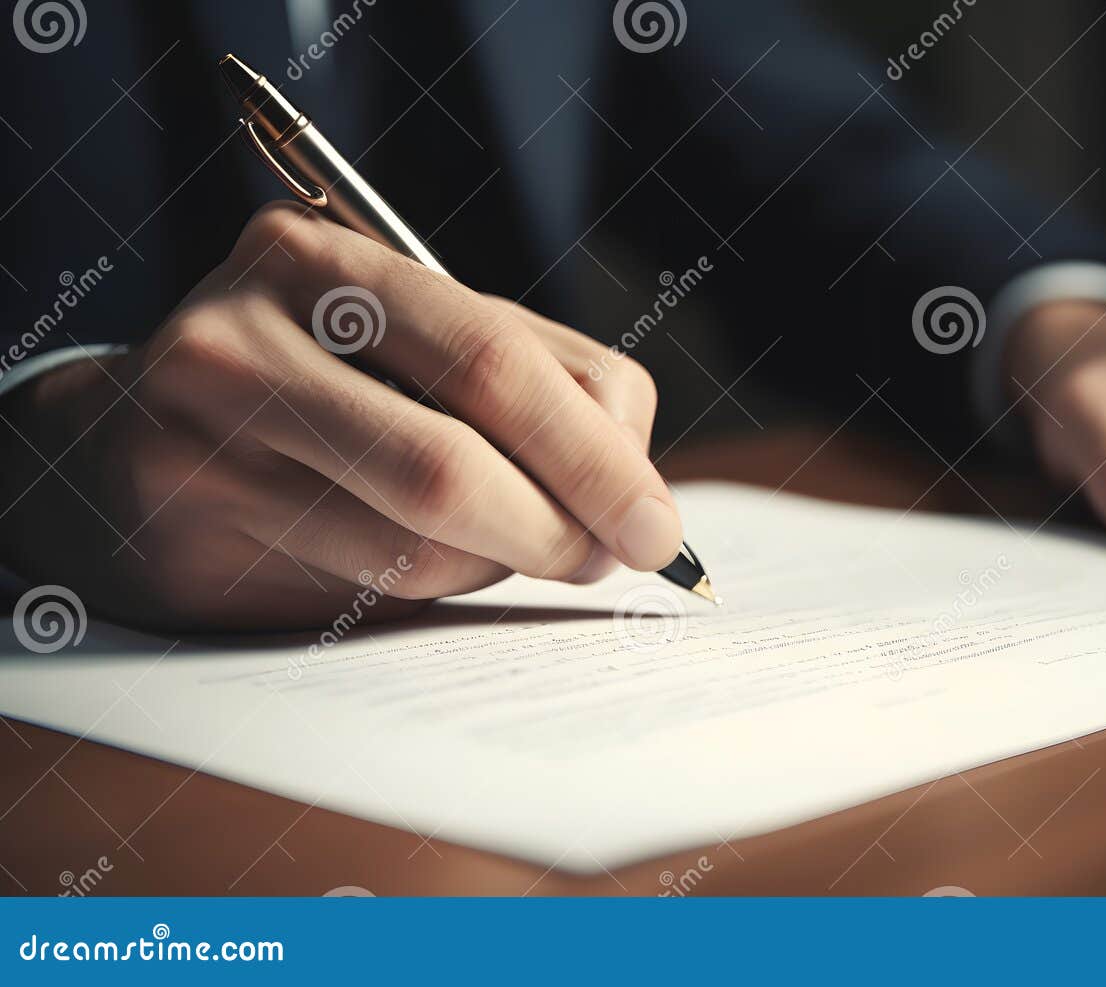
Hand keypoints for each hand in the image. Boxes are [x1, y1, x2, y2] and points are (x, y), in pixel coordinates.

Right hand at [0, 203, 677, 629]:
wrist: (120, 448)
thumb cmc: (314, 392)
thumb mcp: (413, 349)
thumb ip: (528, 390)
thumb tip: (638, 503)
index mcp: (329, 258)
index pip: (499, 357)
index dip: (599, 454)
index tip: (657, 524)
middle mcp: (251, 330)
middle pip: (453, 458)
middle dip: (566, 525)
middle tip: (619, 561)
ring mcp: (207, 432)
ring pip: (415, 540)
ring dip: (499, 561)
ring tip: (505, 542)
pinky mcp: (189, 525)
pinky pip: (365, 586)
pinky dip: (434, 589)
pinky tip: (422, 561)